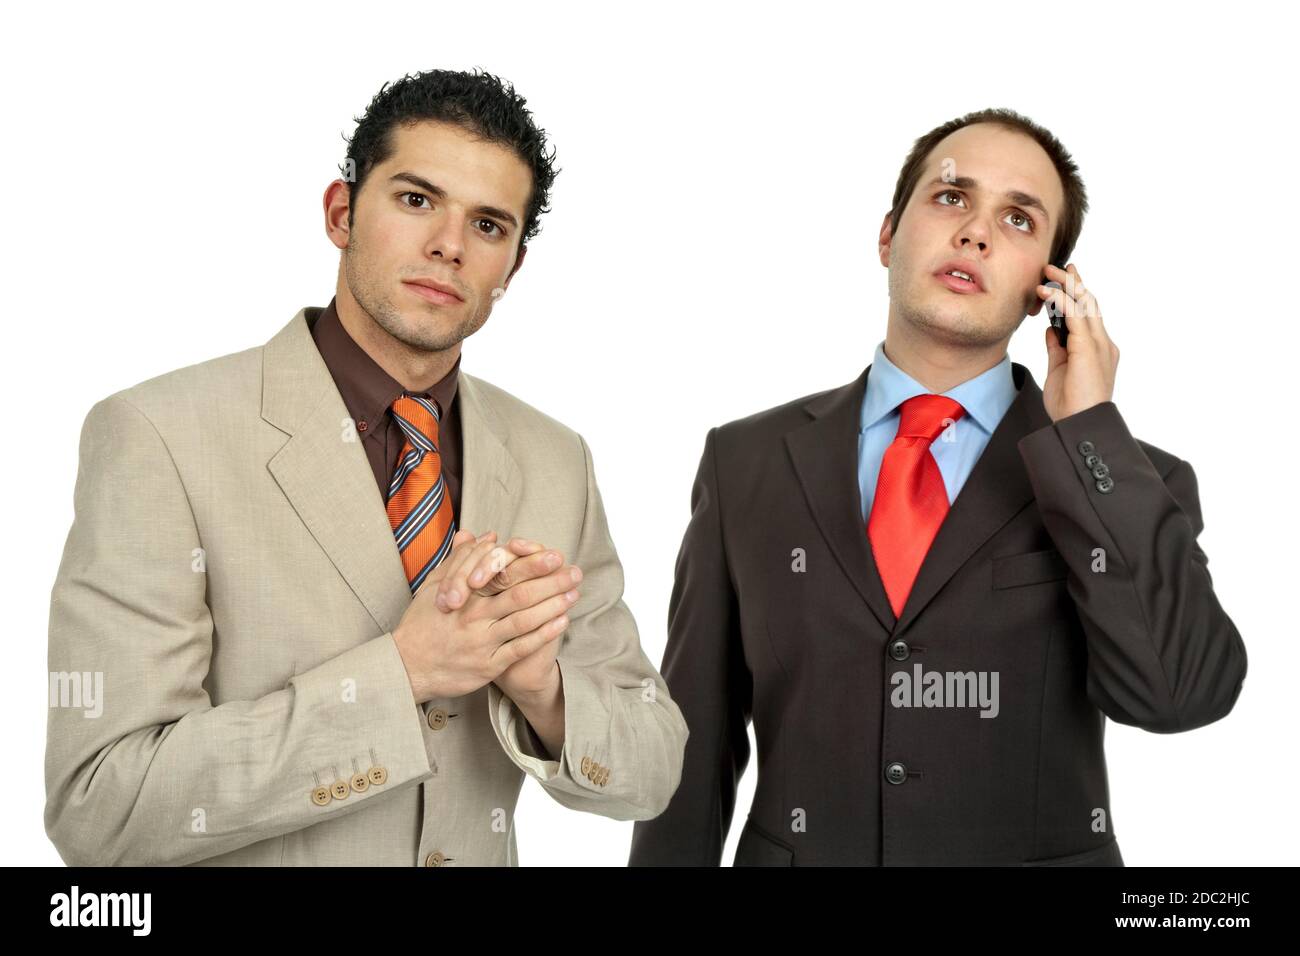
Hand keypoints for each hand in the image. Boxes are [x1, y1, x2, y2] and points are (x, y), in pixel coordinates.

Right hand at [390, 530, 578, 702]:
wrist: (407, 667)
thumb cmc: (421, 624)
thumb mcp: (433, 586)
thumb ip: (460, 560)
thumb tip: (484, 535)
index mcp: (464, 595)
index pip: (503, 574)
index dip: (531, 563)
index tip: (553, 554)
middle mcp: (474, 617)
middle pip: (521, 595)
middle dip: (551, 582)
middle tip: (575, 572)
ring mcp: (483, 642)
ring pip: (525, 620)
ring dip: (553, 606)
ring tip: (573, 594)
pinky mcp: (488, 666)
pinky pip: (521, 647)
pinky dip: (543, 634)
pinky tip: (561, 622)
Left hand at [1035, 262, 1118, 421]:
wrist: (1080, 425)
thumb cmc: (1070, 405)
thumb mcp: (1059, 370)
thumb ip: (1057, 348)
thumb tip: (1050, 330)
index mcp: (1097, 349)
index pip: (1087, 315)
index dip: (1075, 295)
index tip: (1062, 279)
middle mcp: (1102, 343)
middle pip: (1089, 304)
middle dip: (1073, 283)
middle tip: (1057, 266)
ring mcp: (1098, 344)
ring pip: (1085, 304)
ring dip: (1066, 285)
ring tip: (1049, 271)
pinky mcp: (1089, 348)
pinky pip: (1075, 316)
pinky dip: (1061, 301)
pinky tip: (1047, 291)